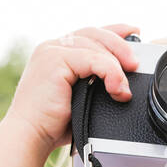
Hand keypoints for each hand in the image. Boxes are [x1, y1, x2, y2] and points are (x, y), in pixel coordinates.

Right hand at [7, 24, 140, 152]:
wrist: (30, 135)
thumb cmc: (51, 123)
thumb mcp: (80, 98)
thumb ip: (95, 82)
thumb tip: (123, 82)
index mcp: (56, 52)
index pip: (90, 33)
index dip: (114, 30)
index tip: (134, 30)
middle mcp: (52, 47)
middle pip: (95, 33)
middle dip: (120, 46)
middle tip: (135, 64)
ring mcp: (51, 51)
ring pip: (96, 46)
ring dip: (117, 66)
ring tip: (124, 89)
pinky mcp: (54, 60)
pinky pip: (93, 59)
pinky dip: (110, 72)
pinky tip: (116, 88)